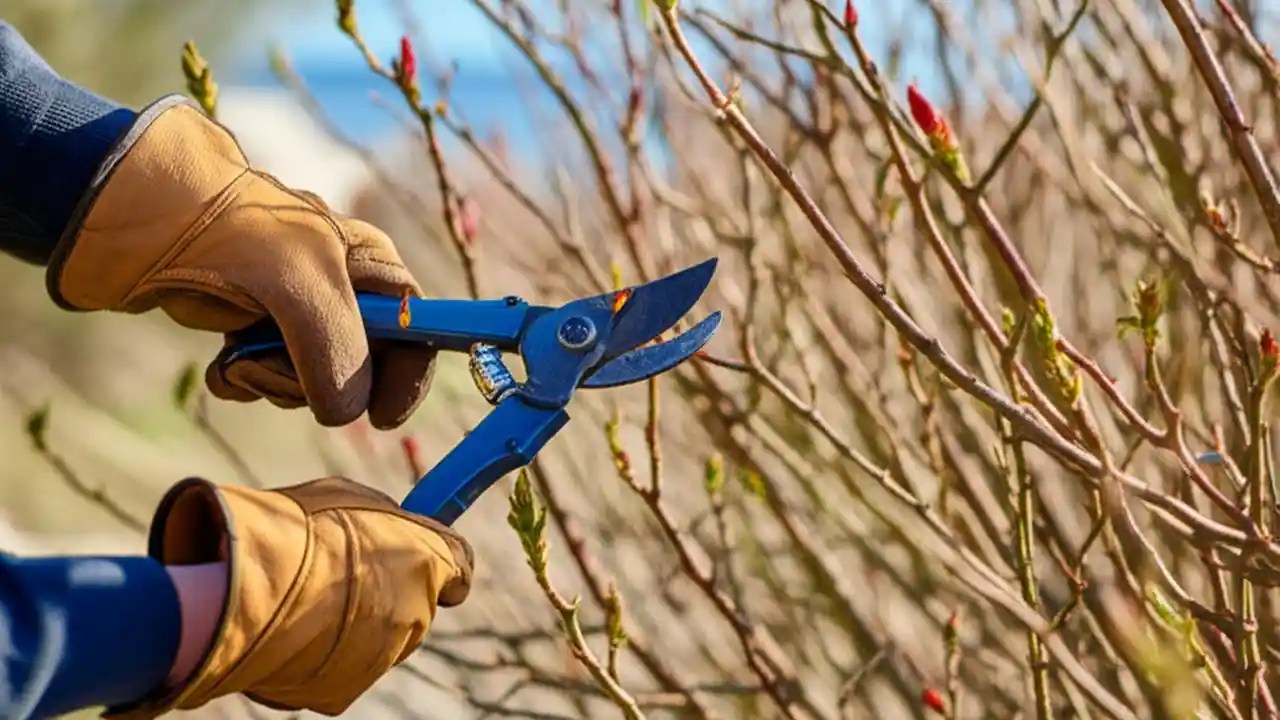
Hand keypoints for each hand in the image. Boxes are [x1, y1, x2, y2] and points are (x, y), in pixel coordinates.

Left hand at [47, 97, 432, 427]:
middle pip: (364, 368)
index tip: (382, 418)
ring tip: (241, 353)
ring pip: (312, 382)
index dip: (408, 378)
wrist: (148, 220)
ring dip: (274, 381)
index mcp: (372, 268)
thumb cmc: (238, 234)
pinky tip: (224, 361)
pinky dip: (244, 380)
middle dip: (322, 384)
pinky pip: (267, 379)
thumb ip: (339, 353)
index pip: (420, 331)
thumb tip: (346, 414)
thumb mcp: (305, 286)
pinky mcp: (254, 329)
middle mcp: (342, 292)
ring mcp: (296, 312)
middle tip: (283, 369)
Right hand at [108, 476, 471, 718]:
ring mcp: (382, 658)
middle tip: (343, 574)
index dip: (442, 562)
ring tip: (305, 600)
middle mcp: (417, 614)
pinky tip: (291, 629)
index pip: (460, 567)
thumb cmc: (298, 528)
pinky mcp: (342, 692)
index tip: (424, 556)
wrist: (246, 587)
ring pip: (378, 639)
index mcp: (430, 561)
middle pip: (416, 606)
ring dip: (355, 623)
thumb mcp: (349, 496)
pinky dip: (323, 653)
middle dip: (389, 592)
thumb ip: (383, 516)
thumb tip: (390, 522)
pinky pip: (339, 668)